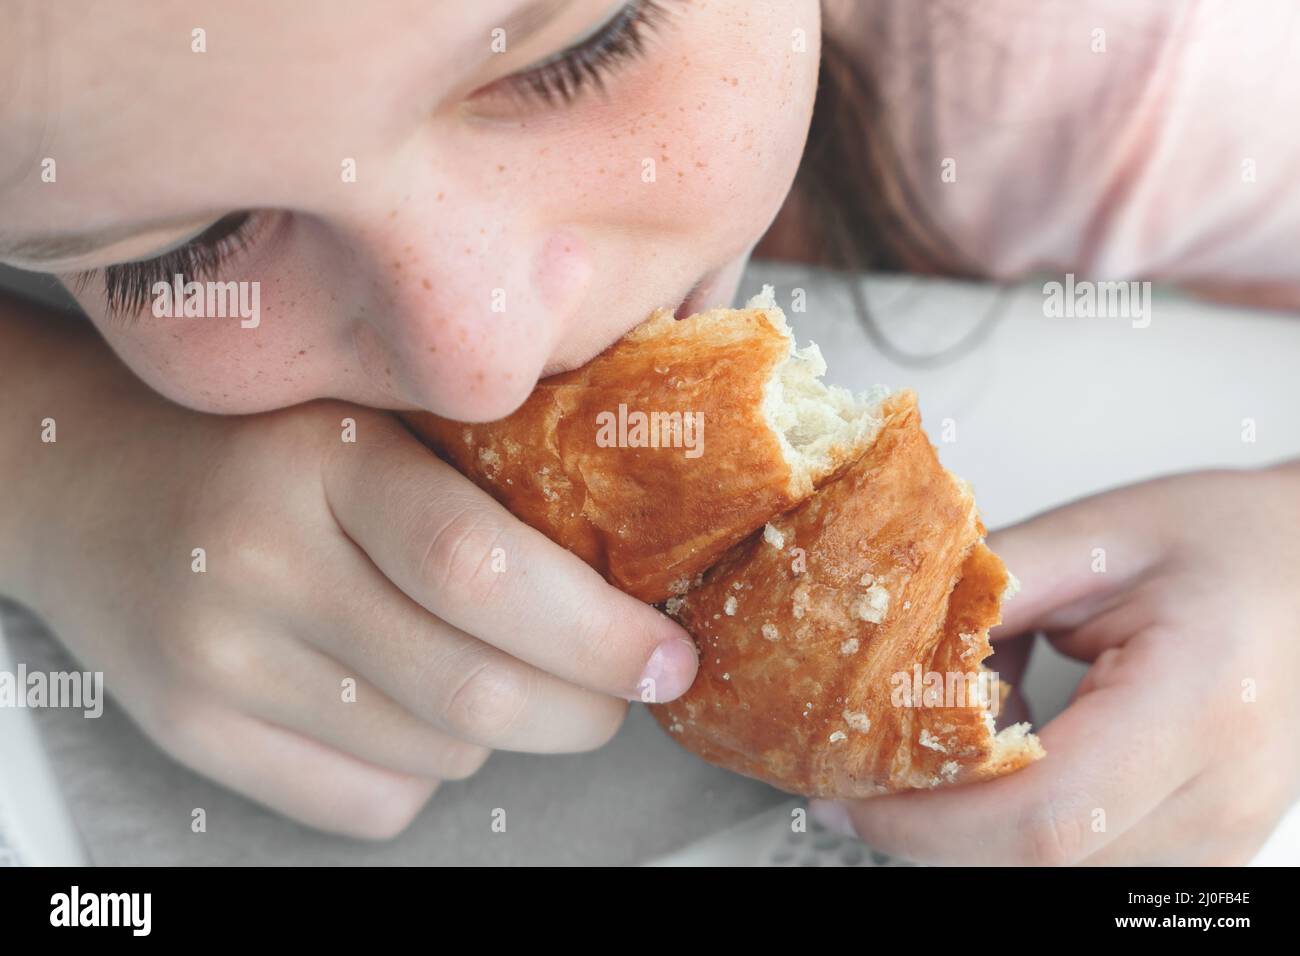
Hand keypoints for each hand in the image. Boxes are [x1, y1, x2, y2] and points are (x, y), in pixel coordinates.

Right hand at [7, 340, 696, 838]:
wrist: (93, 484)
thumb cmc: (265, 442)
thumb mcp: (369, 413)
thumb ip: (484, 465)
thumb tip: (636, 554)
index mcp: (328, 457)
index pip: (483, 568)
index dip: (598, 631)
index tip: (667, 654)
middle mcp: (264, 563)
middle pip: (472, 686)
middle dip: (584, 709)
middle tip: (623, 689)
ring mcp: (222, 659)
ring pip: (437, 750)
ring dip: (500, 726)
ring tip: (486, 664)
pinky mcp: (196, 733)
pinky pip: (375, 800)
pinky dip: (429, 767)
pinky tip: (408, 702)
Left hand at [811, 465, 1299, 863]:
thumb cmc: (1226, 541)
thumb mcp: (1097, 538)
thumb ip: (987, 591)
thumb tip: (886, 646)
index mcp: (1200, 703)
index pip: (1043, 817)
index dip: (929, 822)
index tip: (854, 790)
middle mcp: (1223, 794)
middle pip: (1036, 865)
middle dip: (930, 828)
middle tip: (868, 766)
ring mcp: (1221, 837)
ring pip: (1051, 880)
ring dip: (971, 830)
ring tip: (953, 743)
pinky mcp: (1204, 848)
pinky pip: (1081, 866)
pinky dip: (1017, 827)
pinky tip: (1006, 762)